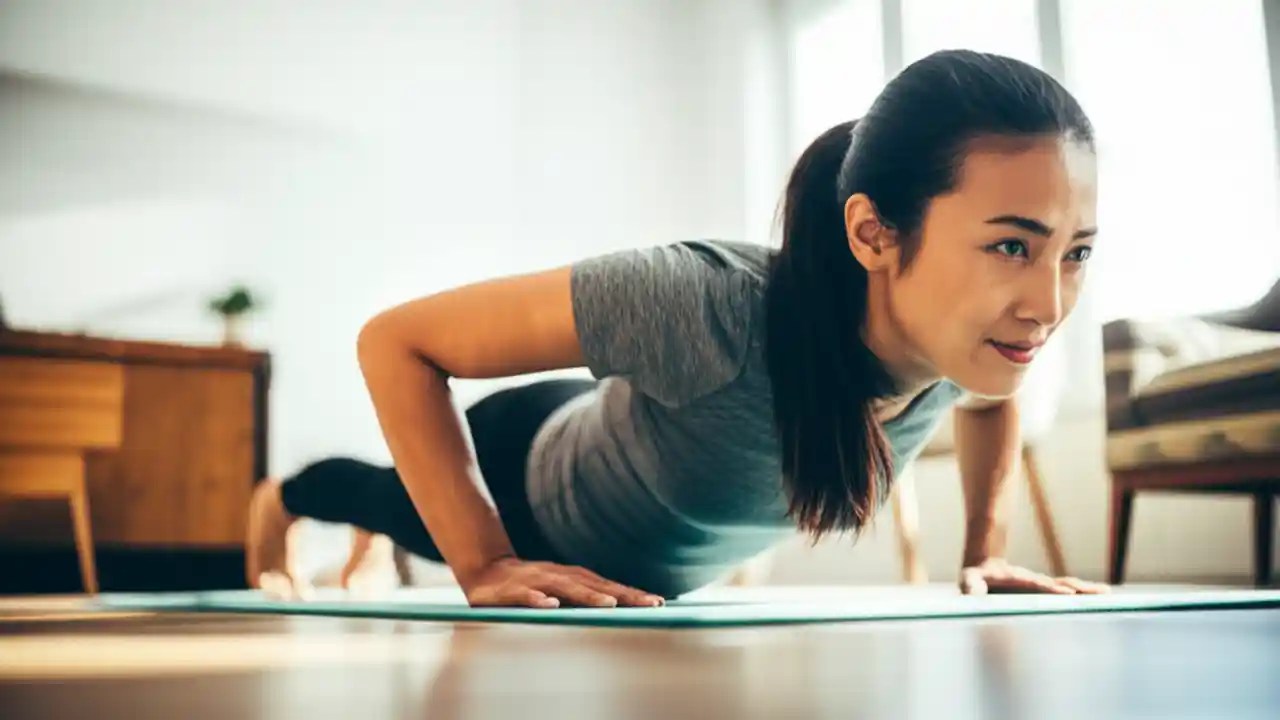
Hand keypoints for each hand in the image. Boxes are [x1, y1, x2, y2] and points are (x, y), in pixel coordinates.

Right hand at [460, 557, 664, 608]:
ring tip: (608, 604)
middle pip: (594, 585)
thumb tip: (620, 604)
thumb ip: (584, 596)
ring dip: (586, 595)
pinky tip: (548, 605)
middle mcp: (558, 576)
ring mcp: (535, 581)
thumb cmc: (530, 585)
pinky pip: (524, 595)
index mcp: (572, 577)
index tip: (659, 603)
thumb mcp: (559, 590)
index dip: (632, 594)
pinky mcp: (510, 591)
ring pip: (564, 587)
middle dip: (622, 594)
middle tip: (649, 605)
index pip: (607, 585)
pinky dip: (536, 599)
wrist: (485, 571)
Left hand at [959, 558, 1109, 594]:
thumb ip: (970, 587)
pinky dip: (1086, 593)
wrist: (984, 566)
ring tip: (1108, 594)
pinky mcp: (1046, 590)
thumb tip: (971, 595)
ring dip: (1088, 591)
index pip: (1039, 586)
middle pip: (1061, 585)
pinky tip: (1102, 596)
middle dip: (1079, 590)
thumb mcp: (969, 581)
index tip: (1068, 594)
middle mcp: (1035, 582)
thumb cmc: (975, 578)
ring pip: (1069, 586)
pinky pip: (1069, 592)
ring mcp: (1043, 586)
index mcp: (1019, 581)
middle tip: (1100, 594)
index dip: (1052, 590)